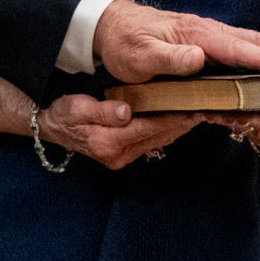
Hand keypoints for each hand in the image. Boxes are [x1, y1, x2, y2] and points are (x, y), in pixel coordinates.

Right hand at [37, 93, 200, 170]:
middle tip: (206, 104)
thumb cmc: (65, 115)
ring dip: (179, 126)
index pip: (147, 126)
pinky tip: (180, 117)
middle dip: (182, 120)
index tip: (191, 102)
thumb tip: (125, 111)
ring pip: (159, 140)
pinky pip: (153, 141)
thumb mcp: (78, 108)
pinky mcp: (125, 155)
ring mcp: (122, 157)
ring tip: (200, 109)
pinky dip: (168, 129)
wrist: (53, 129)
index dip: (171, 114)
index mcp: (107, 142)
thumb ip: (104, 110)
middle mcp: (117, 155)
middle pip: (158, 135)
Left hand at [92, 0, 259, 83]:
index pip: (241, 50)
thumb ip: (167, 58)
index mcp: (198, 36)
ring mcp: (212, 36)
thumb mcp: (138, 56)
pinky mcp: (211, 43)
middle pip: (258, 43)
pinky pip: (247, 48)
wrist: (112, 27)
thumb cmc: (125, 44)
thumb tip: (199, 58)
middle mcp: (211, 32)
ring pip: (256, 43)